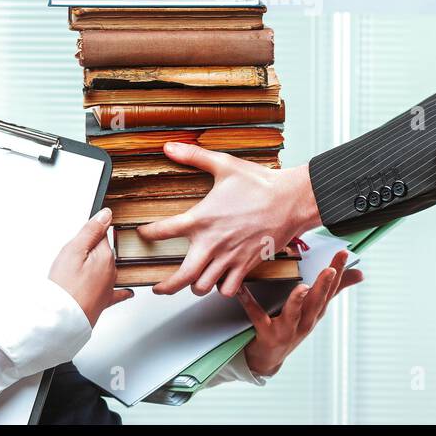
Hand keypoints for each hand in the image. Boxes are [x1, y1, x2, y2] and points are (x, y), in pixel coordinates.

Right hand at [48, 207, 133, 325]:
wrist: (61, 321)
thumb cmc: (64, 288)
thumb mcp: (73, 251)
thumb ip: (91, 231)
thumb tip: (106, 214)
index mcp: (106, 257)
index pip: (102, 236)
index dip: (91, 233)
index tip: (87, 231)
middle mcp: (112, 272)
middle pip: (103, 253)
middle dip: (92, 251)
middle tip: (74, 254)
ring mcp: (108, 288)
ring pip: (105, 270)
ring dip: (97, 267)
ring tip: (79, 270)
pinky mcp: (103, 303)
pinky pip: (116, 294)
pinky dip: (120, 291)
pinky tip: (127, 293)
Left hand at [135, 142, 323, 296]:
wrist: (290, 200)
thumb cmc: (260, 184)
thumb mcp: (224, 164)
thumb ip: (194, 156)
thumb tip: (169, 147)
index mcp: (201, 219)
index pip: (163, 232)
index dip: (148, 234)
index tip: (144, 234)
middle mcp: (212, 243)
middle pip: (181, 277)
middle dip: (165, 287)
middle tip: (158, 287)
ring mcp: (230, 257)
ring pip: (203, 287)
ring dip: (195, 286)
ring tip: (192, 281)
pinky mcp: (246, 265)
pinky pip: (229, 289)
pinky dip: (222, 289)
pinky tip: (220, 280)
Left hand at [238, 250, 362, 377]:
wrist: (269, 358)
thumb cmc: (294, 327)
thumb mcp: (316, 310)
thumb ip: (335, 290)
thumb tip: (360, 274)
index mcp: (316, 312)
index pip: (331, 290)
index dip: (338, 272)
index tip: (343, 253)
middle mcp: (305, 322)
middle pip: (317, 302)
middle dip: (324, 286)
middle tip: (330, 269)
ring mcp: (287, 330)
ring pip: (294, 313)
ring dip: (298, 300)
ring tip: (302, 287)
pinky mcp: (267, 334)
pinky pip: (258, 316)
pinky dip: (249, 302)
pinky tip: (242, 289)